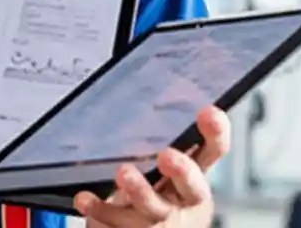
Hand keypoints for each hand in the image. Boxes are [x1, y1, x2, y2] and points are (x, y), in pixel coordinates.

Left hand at [74, 107, 230, 227]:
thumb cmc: (157, 196)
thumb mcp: (167, 171)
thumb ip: (164, 140)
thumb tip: (155, 86)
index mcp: (194, 178)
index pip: (213, 153)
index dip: (216, 134)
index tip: (209, 112)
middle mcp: (182, 201)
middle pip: (192, 187)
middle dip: (182, 171)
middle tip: (168, 155)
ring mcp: (159, 219)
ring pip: (153, 208)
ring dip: (139, 190)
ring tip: (124, 173)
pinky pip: (115, 223)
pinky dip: (100, 209)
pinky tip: (84, 198)